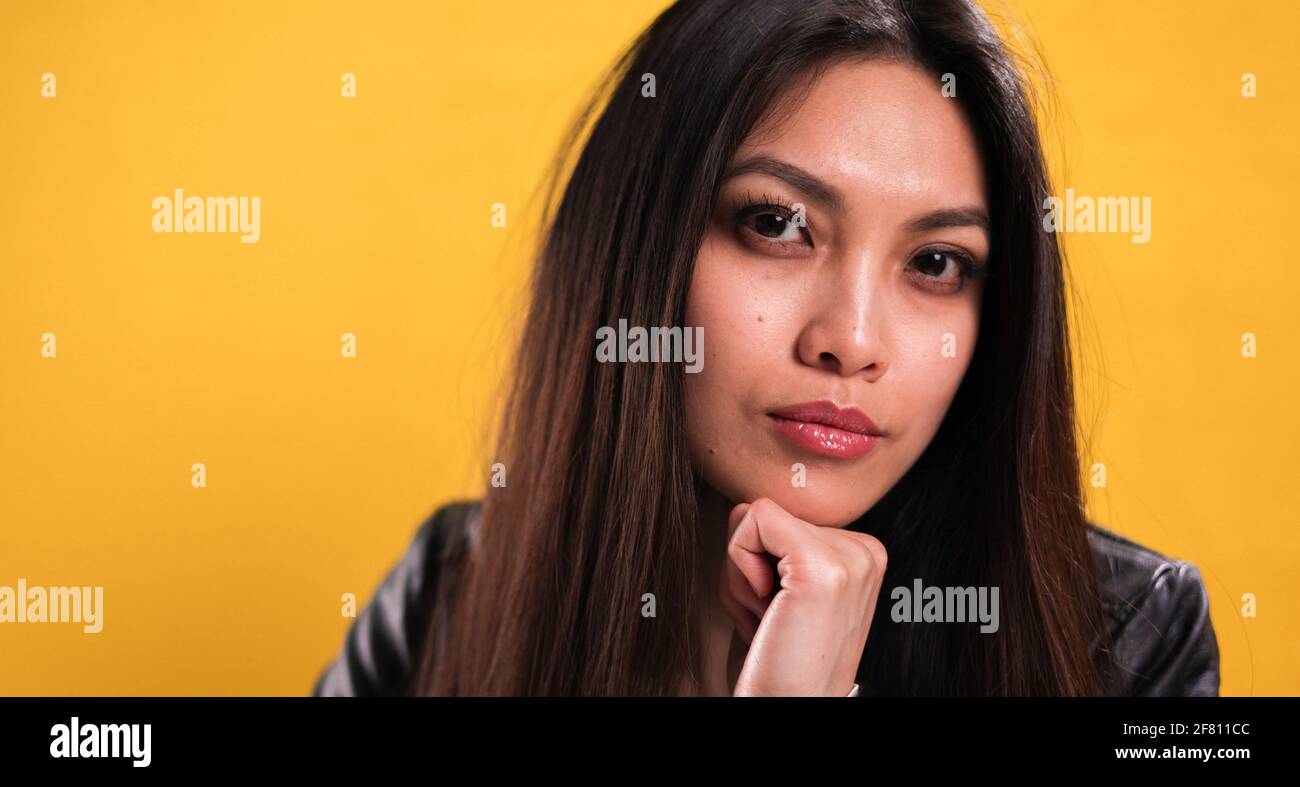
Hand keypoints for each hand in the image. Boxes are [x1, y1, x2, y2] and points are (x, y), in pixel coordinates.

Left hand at [720, 497, 886, 695]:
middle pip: (764, 514)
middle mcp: (866, 551)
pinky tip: (765, 612)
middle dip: (747, 566)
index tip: (779, 612)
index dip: (759, 563)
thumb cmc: (775, 657)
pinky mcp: (821, 567)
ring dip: (740, 575)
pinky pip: (752, 520)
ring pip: (752, 517)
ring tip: (771, 621)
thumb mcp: (785, 588)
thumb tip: (745, 506)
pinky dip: (738, 568)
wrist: (787, 708)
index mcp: (863, 554)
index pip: (780, 516)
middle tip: (772, 619)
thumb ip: (776, 543)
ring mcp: (850, 558)